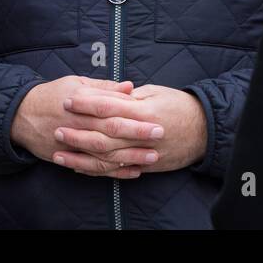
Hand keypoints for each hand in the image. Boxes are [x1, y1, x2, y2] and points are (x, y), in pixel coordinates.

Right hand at [11, 76, 162, 178]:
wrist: (22, 116)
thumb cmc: (52, 95)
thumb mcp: (76, 84)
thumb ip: (104, 88)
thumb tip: (129, 87)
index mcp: (82, 107)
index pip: (113, 112)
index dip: (135, 117)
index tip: (156, 119)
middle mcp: (79, 127)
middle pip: (111, 134)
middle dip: (137, 136)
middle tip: (160, 136)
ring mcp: (74, 146)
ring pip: (105, 155)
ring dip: (130, 157)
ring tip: (151, 157)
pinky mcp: (69, 159)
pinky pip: (94, 169)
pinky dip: (114, 172)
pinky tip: (132, 171)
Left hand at [55, 83, 206, 174]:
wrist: (205, 131)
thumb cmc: (179, 105)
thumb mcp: (155, 93)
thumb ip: (129, 96)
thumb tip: (107, 95)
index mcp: (143, 111)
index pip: (108, 106)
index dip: (86, 104)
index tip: (68, 100)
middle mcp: (142, 134)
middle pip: (104, 135)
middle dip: (78, 133)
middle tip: (57, 129)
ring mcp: (144, 152)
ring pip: (107, 157)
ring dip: (81, 156)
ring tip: (60, 154)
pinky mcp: (146, 165)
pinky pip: (118, 170)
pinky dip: (98, 170)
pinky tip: (80, 168)